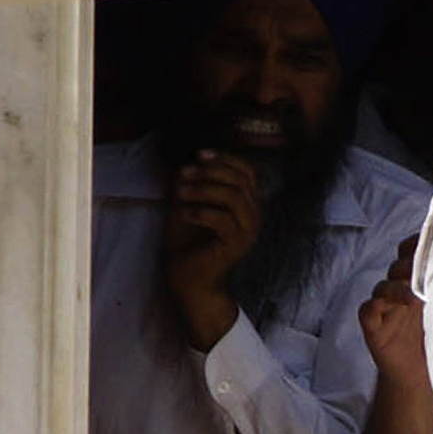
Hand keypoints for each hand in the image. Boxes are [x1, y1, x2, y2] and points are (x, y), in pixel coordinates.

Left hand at [159, 152, 262, 349]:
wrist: (188, 278)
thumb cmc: (188, 242)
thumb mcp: (188, 205)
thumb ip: (192, 186)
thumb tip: (185, 166)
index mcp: (246, 204)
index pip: (248, 172)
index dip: (226, 159)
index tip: (199, 154)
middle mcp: (253, 217)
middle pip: (241, 182)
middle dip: (210, 172)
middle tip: (184, 174)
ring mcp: (247, 233)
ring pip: (234, 198)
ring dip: (203, 190)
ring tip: (179, 193)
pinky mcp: (235, 246)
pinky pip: (222, 220)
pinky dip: (199, 211)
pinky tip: (182, 213)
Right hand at [357, 241, 427, 389]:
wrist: (420, 376)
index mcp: (419, 284)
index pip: (414, 254)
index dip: (420, 244)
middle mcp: (400, 291)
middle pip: (399, 267)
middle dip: (411, 263)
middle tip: (425, 266)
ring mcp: (385, 307)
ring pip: (384, 286)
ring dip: (398, 287)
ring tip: (416, 295)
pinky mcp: (373, 326)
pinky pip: (368, 309)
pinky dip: (378, 305)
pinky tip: (391, 307)